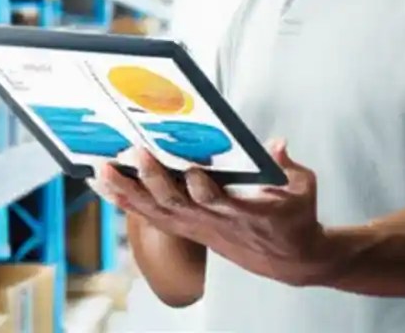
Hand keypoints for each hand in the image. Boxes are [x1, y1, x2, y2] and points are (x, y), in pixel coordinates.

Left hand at [89, 139, 334, 286]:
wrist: (291, 260)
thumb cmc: (295, 218)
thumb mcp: (303, 188)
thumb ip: (288, 166)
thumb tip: (276, 144)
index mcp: (245, 211)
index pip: (218, 201)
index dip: (202, 188)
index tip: (189, 169)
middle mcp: (214, 222)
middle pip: (177, 204)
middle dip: (153, 179)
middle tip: (133, 152)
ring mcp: (198, 228)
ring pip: (156, 212)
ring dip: (127, 192)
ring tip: (101, 170)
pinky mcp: (189, 230)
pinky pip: (153, 217)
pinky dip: (127, 201)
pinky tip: (105, 185)